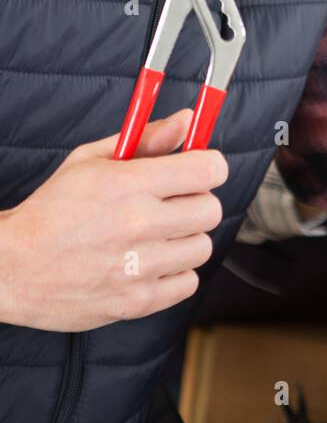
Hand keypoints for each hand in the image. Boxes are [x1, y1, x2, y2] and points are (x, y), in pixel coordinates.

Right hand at [0, 109, 227, 330]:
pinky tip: (150, 263)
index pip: (207, 170)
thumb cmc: (52, 210)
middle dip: (196, 202)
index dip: (209, 166)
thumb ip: (147, 139)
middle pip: (211, 209)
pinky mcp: (137, 301)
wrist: (12, 266)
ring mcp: (139, 267)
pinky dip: (175, 273)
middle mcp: (138, 224)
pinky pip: (189, 283)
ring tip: (156, 236)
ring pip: (203, 247)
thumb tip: (188, 121)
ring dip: (186, 240)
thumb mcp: (90, 161)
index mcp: (128, 184)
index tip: (198, 170)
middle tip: (172, 205)